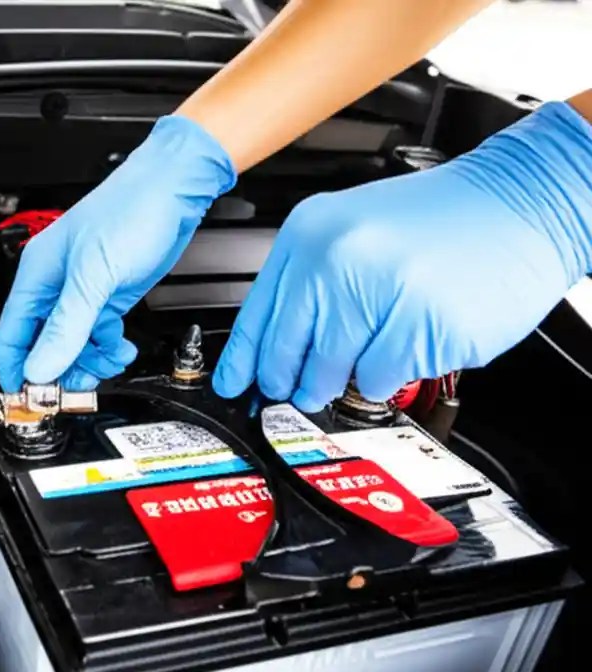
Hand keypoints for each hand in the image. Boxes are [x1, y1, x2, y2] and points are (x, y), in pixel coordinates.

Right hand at [0, 116, 235, 391]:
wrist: (174, 188)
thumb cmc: (129, 211)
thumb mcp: (94, 276)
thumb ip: (67, 326)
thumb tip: (41, 366)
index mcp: (38, 277)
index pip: (11, 334)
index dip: (16, 368)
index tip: (26, 400)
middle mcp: (56, 286)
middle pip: (43, 344)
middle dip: (57, 369)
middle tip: (73, 392)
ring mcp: (84, 291)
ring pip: (73, 343)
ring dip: (88, 361)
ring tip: (107, 363)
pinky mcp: (110, 294)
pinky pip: (99, 334)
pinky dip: (108, 348)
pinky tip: (120, 348)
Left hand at [213, 101, 591, 410]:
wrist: (520, 200)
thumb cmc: (440, 219)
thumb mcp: (353, 231)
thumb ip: (309, 284)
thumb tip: (270, 349)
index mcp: (311, 234)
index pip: (257, 316)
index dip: (243, 361)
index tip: (235, 386)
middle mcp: (337, 260)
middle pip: (287, 353)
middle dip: (290, 381)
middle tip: (301, 389)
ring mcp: (380, 294)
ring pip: (332, 373)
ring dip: (344, 378)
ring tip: (372, 347)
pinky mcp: (421, 326)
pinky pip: (381, 378)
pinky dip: (389, 374)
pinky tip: (407, 341)